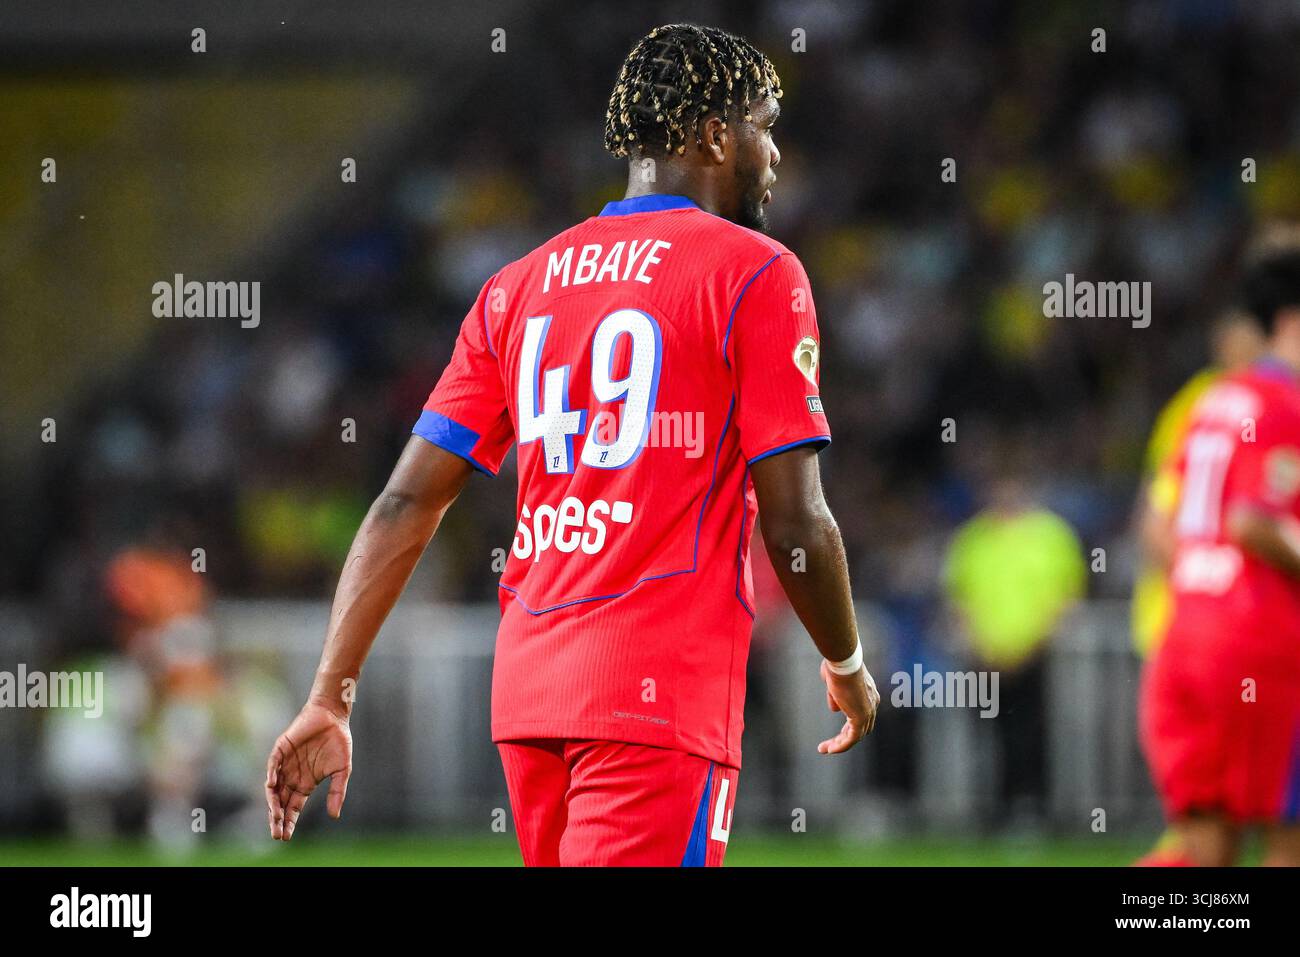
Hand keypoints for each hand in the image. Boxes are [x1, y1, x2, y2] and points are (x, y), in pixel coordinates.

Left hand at [265, 700, 352, 840]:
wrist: (334, 717)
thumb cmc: (339, 742)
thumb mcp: (342, 770)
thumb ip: (337, 791)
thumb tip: (334, 815)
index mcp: (306, 783)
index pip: (294, 807)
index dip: (289, 821)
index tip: (286, 837)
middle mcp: (292, 776)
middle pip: (281, 802)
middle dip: (278, 819)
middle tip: (277, 834)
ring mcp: (286, 763)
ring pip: (274, 788)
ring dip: (272, 803)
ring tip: (274, 817)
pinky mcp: (282, 748)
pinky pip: (273, 764)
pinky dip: (271, 775)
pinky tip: (271, 786)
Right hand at [817, 659, 879, 753]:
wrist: (844, 661)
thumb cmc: (838, 666)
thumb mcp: (835, 682)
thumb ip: (835, 696)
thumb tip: (835, 709)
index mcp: (869, 694)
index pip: (862, 715)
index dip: (849, 725)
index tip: (837, 732)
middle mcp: (872, 704)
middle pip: (861, 728)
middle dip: (845, 737)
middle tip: (831, 745)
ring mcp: (868, 712)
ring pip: (856, 736)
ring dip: (840, 744)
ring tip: (825, 749)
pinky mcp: (861, 717)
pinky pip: (851, 738)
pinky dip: (841, 745)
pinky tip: (830, 749)